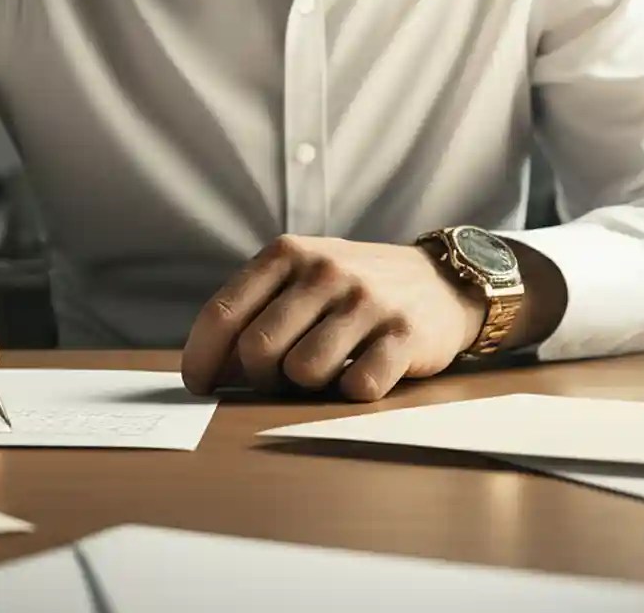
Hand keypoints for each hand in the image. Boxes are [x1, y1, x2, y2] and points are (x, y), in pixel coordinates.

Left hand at [182, 235, 484, 400]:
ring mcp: (366, 301)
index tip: (199, 385)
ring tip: (329, 368)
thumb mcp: (302, 280)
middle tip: (280, 379)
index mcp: (288, 253)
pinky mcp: (404, 335)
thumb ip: (256, 312)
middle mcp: (324, 271)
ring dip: (309, 386)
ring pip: (302, 372)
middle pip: (256, 350)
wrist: (443, 281)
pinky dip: (352, 390)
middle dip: (260, 377)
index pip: (223, 313)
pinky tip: (364, 370)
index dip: (201, 358)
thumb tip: (209, 371)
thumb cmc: (354, 290)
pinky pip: (355, 387)